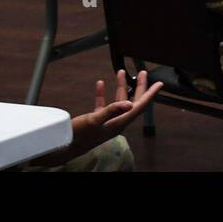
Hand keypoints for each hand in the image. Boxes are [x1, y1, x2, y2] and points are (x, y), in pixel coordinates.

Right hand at [33, 70, 162, 166]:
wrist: (62, 148)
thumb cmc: (77, 137)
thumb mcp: (94, 121)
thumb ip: (111, 110)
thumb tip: (129, 103)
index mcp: (119, 122)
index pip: (140, 106)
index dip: (150, 94)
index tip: (159, 83)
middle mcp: (116, 122)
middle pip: (133, 102)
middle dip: (139, 87)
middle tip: (143, 73)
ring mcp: (106, 122)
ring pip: (118, 101)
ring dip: (121, 87)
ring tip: (121, 72)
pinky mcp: (96, 121)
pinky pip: (103, 105)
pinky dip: (102, 94)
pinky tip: (99, 84)